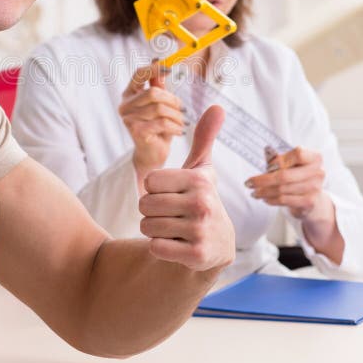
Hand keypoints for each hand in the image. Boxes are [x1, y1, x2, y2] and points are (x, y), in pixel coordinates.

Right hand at [119, 61, 185, 186]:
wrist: (151, 155)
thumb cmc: (157, 127)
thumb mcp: (160, 103)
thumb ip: (158, 84)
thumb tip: (157, 59)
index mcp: (129, 94)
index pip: (139, 74)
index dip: (155, 68)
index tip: (171, 68)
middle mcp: (125, 105)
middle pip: (153, 93)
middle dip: (173, 101)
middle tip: (183, 110)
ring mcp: (128, 119)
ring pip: (159, 109)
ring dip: (176, 116)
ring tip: (181, 123)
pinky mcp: (136, 131)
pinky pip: (161, 123)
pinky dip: (175, 126)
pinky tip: (179, 131)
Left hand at [138, 105, 234, 271]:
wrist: (218, 244)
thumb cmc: (201, 199)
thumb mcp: (202, 169)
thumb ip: (204, 138)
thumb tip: (218, 106)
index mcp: (199, 180)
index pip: (149, 181)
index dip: (154, 189)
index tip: (171, 193)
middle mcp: (202, 204)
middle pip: (144, 204)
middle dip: (151, 210)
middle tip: (171, 214)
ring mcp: (200, 231)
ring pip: (146, 226)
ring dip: (153, 229)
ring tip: (173, 228)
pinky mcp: (197, 255)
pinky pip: (155, 247)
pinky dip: (160, 247)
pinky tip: (177, 244)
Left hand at [245, 146, 327, 220]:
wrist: (312, 198)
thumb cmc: (297, 176)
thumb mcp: (290, 164)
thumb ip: (279, 159)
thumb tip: (267, 150)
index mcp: (314, 157)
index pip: (298, 154)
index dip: (280, 160)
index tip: (267, 166)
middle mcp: (318, 172)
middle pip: (285, 175)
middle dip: (263, 180)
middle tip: (249, 183)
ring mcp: (315, 188)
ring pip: (282, 189)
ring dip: (264, 192)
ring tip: (254, 192)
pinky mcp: (309, 202)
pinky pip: (284, 200)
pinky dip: (271, 200)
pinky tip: (264, 198)